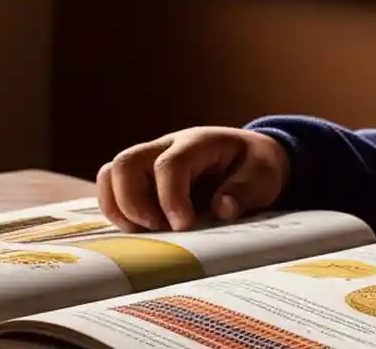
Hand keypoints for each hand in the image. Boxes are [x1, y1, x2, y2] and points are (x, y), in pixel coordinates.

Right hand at [96, 127, 289, 232]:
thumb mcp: (265, 174)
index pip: (168, 165)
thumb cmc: (257, 164)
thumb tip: (221, 209)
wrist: (251, 156)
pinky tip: (144, 230)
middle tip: (159, 229)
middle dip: (133, 203)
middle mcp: (166, 147)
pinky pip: (113, 190)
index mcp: (198, 143)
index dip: (170, 199)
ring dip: (119, 208)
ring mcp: (150, 161)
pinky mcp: (142, 179)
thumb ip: (245, 190)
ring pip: (111, 174)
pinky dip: (119, 212)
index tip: (184, 226)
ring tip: (147, 231)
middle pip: (125, 164)